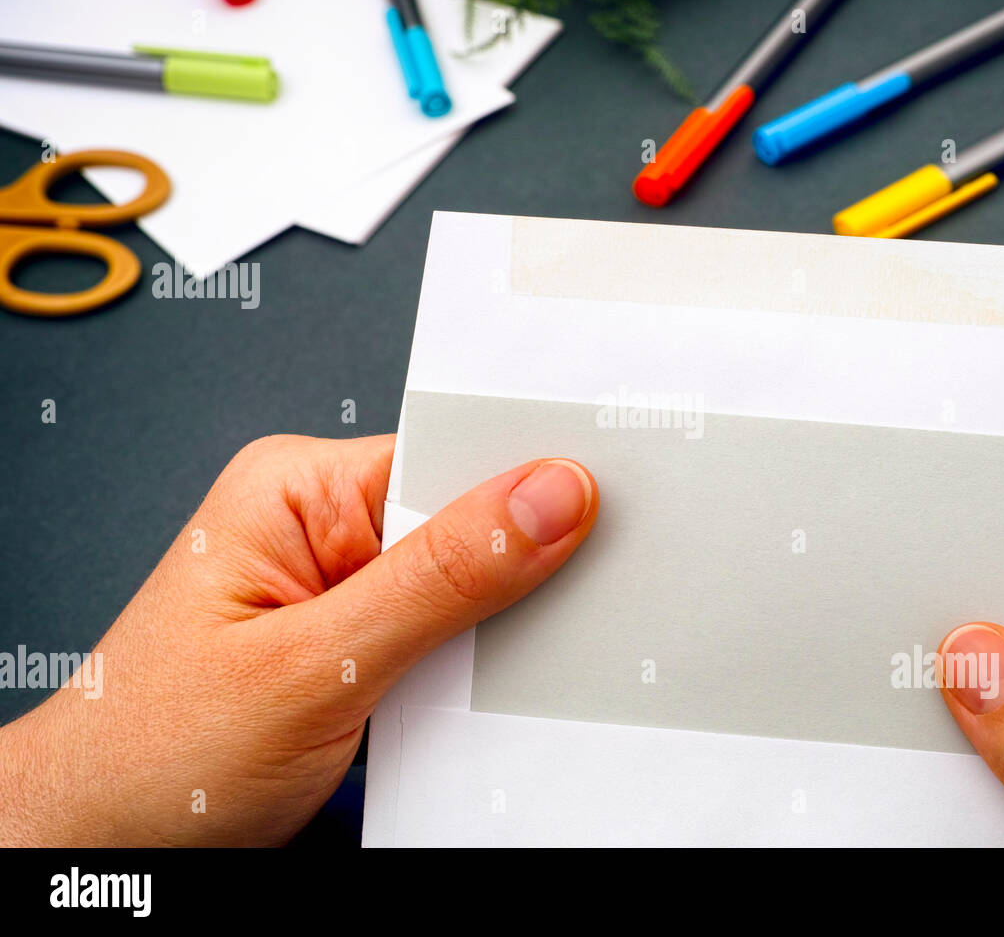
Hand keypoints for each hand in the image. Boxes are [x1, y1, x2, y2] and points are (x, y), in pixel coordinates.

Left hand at [0, 435, 597, 845]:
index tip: (607, 517)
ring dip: (492, 637)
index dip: (531, 486)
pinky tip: (467, 705)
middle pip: (465, 522)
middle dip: (517, 574)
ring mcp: (339, 588)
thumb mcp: (316, 664)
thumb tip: (548, 496)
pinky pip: (445, 640)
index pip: (450, 455)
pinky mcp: (356, 645)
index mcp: (296, 488)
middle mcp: (319, 525)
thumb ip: (441, 580)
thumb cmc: (157, 753)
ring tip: (480, 685)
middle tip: (552, 626)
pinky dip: (471, 673)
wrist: (101, 843)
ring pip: (464, 589)